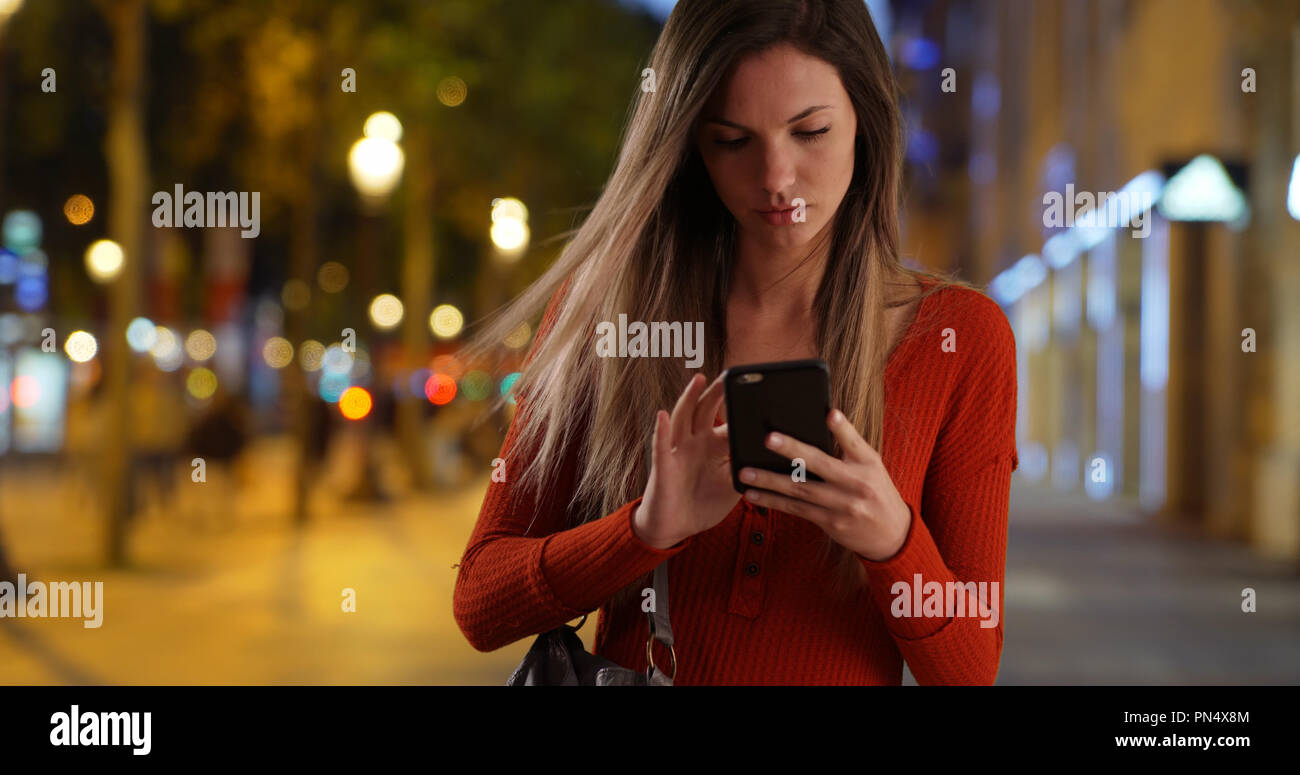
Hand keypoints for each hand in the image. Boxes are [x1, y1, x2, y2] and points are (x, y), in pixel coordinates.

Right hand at [633, 373, 739, 548]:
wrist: (676, 528)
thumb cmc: (703, 504)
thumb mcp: (732, 485)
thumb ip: (748, 467)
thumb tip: (773, 455)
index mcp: (713, 447)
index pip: (727, 419)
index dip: (738, 405)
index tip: (756, 389)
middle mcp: (695, 442)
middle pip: (706, 410)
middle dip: (717, 392)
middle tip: (730, 374)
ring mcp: (678, 451)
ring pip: (682, 418)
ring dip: (689, 398)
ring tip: (698, 380)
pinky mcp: (663, 465)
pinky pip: (661, 445)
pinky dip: (660, 429)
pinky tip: (662, 414)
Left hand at [736, 409, 910, 561]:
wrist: (892, 535)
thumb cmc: (876, 491)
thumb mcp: (872, 466)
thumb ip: (849, 447)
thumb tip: (823, 420)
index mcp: (867, 464)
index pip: (854, 442)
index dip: (842, 428)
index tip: (829, 414)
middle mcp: (856, 484)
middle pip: (820, 464)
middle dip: (792, 450)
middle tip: (768, 439)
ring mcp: (842, 505)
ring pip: (801, 490)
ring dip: (770, 480)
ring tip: (746, 472)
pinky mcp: (830, 523)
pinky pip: (797, 509)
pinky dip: (773, 501)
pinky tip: (754, 494)